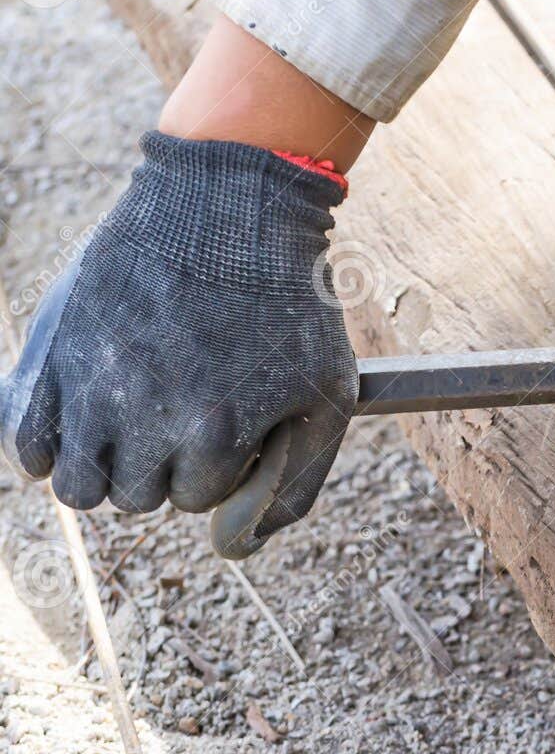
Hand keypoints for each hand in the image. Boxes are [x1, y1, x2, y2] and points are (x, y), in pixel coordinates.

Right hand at [0, 131, 355, 557]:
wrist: (226, 205)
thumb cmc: (289, 304)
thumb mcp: (325, 396)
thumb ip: (294, 486)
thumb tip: (238, 547)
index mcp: (213, 432)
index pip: (196, 500)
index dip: (218, 462)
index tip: (232, 413)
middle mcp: (142, 417)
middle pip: (137, 498)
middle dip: (165, 465)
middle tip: (186, 405)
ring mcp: (86, 384)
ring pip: (78, 487)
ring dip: (109, 464)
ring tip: (137, 417)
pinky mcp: (46, 352)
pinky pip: (23, 443)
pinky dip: (48, 443)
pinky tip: (83, 414)